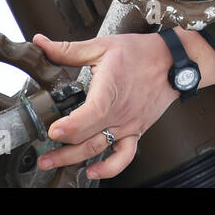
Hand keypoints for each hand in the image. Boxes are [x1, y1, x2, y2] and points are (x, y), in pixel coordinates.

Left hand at [30, 31, 179, 180]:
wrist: (173, 61)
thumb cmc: (141, 53)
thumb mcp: (103, 46)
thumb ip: (68, 49)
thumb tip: (41, 44)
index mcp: (109, 91)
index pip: (87, 118)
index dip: (66, 128)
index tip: (52, 130)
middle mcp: (118, 112)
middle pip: (85, 139)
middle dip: (59, 150)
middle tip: (41, 154)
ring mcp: (128, 124)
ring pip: (98, 149)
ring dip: (73, 160)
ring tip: (52, 162)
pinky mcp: (136, 130)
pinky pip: (124, 156)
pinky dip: (110, 168)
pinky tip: (94, 171)